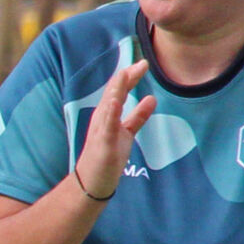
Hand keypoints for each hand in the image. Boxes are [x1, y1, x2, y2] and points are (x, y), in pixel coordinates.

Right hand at [73, 58, 155, 200]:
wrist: (92, 181)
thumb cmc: (107, 157)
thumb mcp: (127, 132)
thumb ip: (138, 115)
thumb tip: (151, 99)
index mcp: (108, 114)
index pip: (119, 90)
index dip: (131, 76)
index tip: (144, 63)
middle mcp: (102, 117)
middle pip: (114, 92)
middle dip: (127, 77)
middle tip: (143, 63)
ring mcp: (101, 129)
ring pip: (109, 104)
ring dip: (117, 89)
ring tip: (126, 74)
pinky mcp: (103, 141)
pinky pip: (107, 124)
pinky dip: (110, 111)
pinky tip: (115, 100)